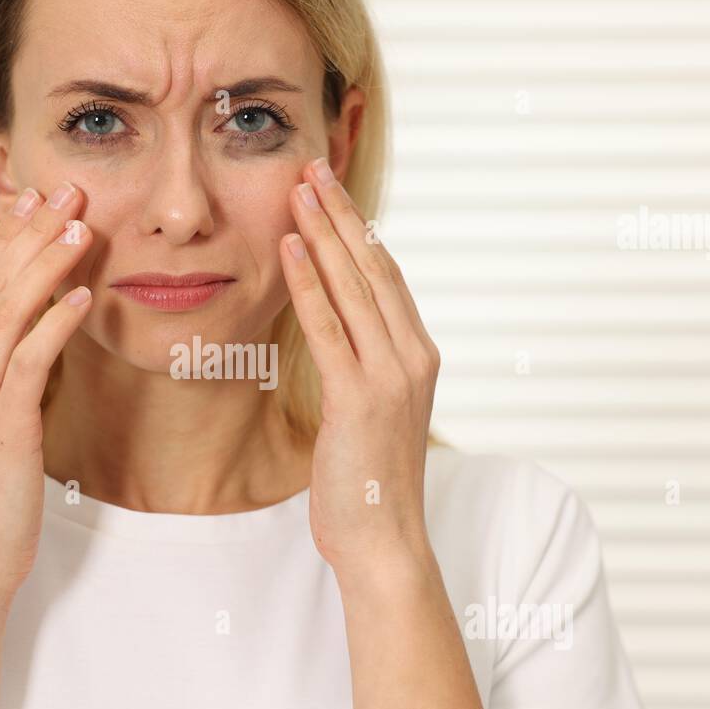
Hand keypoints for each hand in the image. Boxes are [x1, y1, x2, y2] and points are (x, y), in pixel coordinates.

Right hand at [0, 182, 92, 609]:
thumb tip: (22, 337)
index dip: (5, 240)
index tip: (35, 203)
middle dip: (30, 233)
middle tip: (67, 191)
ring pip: (6, 311)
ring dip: (46, 264)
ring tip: (81, 226)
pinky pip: (29, 360)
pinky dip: (55, 323)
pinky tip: (82, 297)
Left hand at [279, 157, 441, 580]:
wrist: (385, 541)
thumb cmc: (370, 483)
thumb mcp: (374, 416)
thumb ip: (365, 370)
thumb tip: (340, 337)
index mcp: (418, 357)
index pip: (387, 278)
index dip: (358, 231)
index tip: (333, 192)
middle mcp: (413, 357)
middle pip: (375, 268)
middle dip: (342, 214)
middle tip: (314, 167)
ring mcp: (390, 376)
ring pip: (354, 287)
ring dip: (324, 233)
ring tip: (298, 188)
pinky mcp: (359, 399)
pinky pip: (329, 329)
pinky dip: (309, 285)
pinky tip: (290, 249)